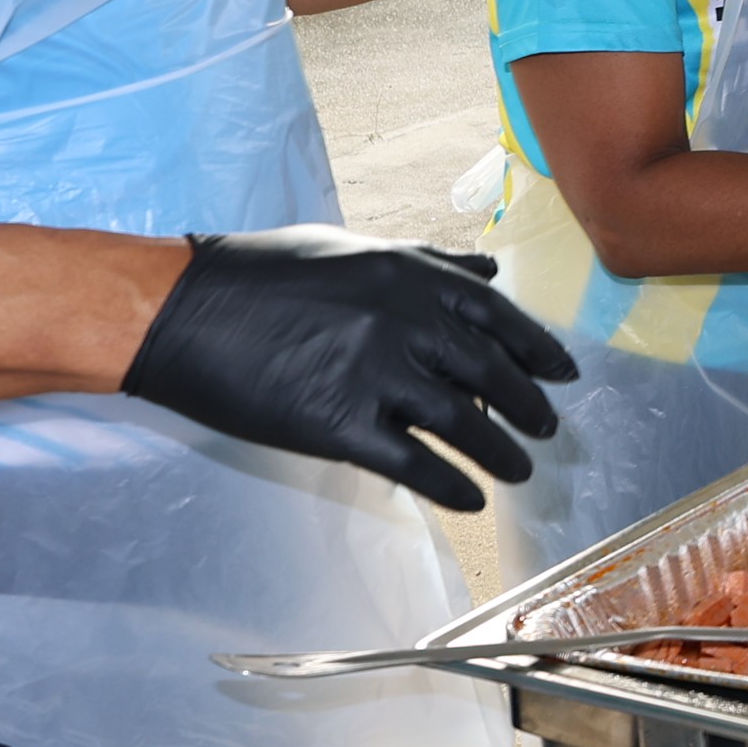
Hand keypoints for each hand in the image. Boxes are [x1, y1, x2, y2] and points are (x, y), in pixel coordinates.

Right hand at [119, 227, 575, 515]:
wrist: (183, 311)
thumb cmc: (263, 273)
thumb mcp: (354, 249)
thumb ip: (428, 261)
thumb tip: (488, 270)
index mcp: (412, 274)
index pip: (500, 317)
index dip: (539, 350)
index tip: (563, 375)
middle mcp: (406, 322)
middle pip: (492, 374)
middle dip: (529, 407)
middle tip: (547, 429)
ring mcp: (375, 375)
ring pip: (464, 424)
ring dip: (500, 454)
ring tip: (518, 471)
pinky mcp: (339, 427)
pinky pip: (414, 465)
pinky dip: (449, 485)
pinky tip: (467, 498)